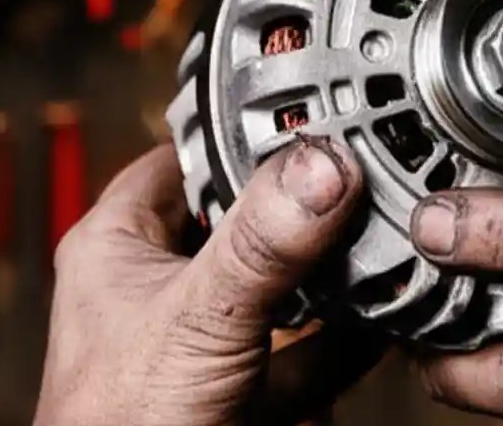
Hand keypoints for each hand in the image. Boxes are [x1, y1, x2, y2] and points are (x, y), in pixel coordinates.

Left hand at [34, 138, 383, 425]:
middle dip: (303, 204)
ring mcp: (202, 342)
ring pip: (280, 285)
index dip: (241, 130)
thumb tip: (322, 165)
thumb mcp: (197, 318)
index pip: (183, 155)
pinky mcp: (240, 395)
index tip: (308, 107)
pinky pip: (306, 352)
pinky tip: (385, 316)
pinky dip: (346, 336)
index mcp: (118, 247)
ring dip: (330, 269)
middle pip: (242, 218)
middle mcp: (158, 287)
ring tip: (382, 233)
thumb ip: (263, 243)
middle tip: (360, 170)